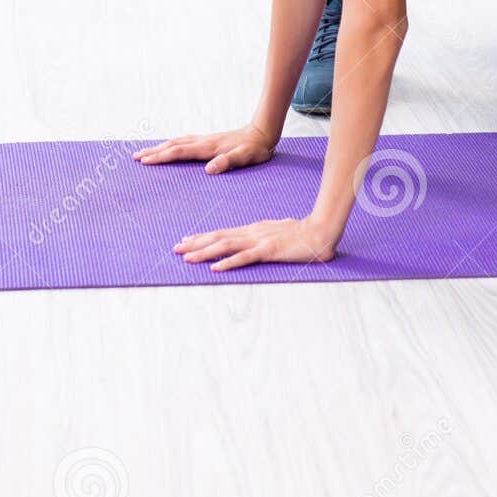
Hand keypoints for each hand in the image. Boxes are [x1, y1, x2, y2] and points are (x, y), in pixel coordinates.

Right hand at [133, 122, 276, 174]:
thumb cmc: (254, 149)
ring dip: (160, 147)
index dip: (162, 157)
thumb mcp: (244, 158)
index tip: (145, 161)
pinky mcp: (209, 140)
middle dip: (154, 152)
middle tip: (135, 157)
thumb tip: (209, 170)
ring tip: (145, 152)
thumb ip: (227, 162)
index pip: (180, 152)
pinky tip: (169, 146)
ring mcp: (205, 139)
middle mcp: (203, 141)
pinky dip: (172, 144)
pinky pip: (184, 141)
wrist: (262, 132)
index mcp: (208, 148)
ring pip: (177, 142)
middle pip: (173, 145)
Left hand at [173, 214, 338, 270]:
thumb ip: (265, 236)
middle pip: (218, 237)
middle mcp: (252, 232)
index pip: (222, 233)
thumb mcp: (278, 232)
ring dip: (205, 253)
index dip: (203, 237)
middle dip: (196, 244)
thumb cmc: (302, 233)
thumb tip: (256, 240)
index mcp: (253, 229)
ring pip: (225, 246)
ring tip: (187, 258)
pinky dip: (227, 262)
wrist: (320, 232)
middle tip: (176, 249)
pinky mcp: (268, 250)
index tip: (186, 241)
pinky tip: (215, 267)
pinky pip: (244, 257)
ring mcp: (259, 240)